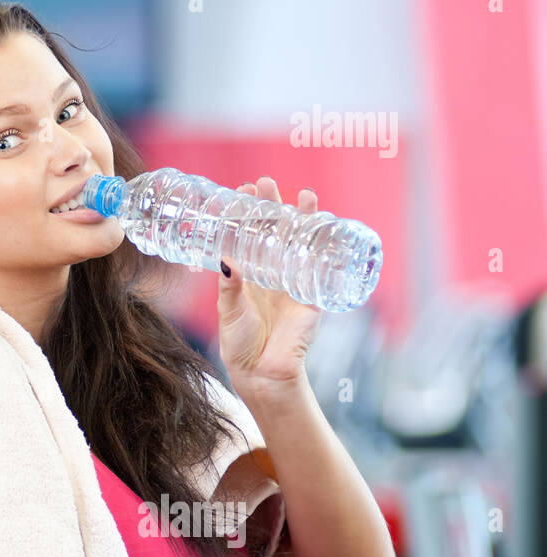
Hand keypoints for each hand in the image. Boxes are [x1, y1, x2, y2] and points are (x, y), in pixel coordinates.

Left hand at [216, 176, 322, 394]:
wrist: (262, 372)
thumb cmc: (240, 343)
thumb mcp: (228, 310)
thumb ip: (228, 286)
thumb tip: (226, 258)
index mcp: (250, 274)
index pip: (250, 235)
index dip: (249, 214)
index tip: (244, 191)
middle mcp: (273, 274)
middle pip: (276, 232)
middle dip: (275, 207)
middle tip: (268, 184)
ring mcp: (294, 283)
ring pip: (302, 244)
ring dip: (304, 219)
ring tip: (305, 196)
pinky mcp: (313, 297)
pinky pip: (323, 269)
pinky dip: (327, 249)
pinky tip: (329, 228)